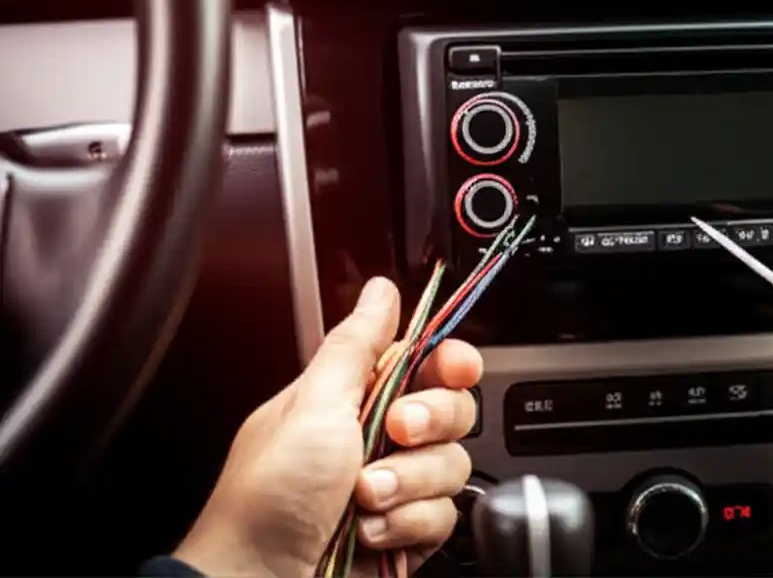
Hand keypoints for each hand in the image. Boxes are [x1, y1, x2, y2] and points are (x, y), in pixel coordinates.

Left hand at [174, 277, 482, 576]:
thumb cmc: (267, 498)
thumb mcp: (312, 407)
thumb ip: (357, 345)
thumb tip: (381, 290)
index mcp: (352, 397)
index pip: (425, 360)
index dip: (450, 360)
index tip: (454, 367)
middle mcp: (378, 439)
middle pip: (452, 409)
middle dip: (428, 424)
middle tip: (392, 433)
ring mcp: (395, 488)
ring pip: (452, 466)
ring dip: (408, 483)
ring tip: (362, 499)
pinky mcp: (406, 534)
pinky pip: (443, 516)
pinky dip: (407, 525)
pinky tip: (368, 532)